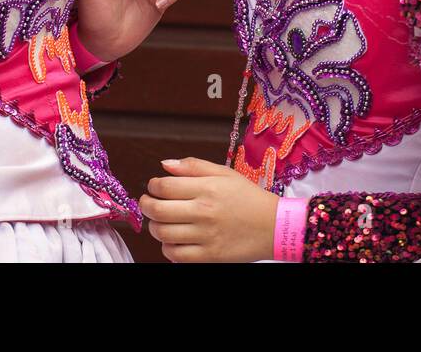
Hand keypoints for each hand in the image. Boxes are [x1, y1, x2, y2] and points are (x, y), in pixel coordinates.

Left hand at [140, 157, 279, 261]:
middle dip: (146, 206)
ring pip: (163, 234)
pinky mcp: (209, 256)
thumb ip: (194, 166)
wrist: (275, 227)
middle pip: (157, 211)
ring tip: (160, 221)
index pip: (164, 187)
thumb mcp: (225, 174)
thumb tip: (165, 165)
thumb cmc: (249, 198)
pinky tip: (174, 239)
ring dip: (155, 227)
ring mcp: (206, 236)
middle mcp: (204, 212)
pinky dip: (168, 247)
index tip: (154, 187)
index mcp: (207, 188)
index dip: (152, 186)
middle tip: (148, 203)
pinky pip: (175, 254)